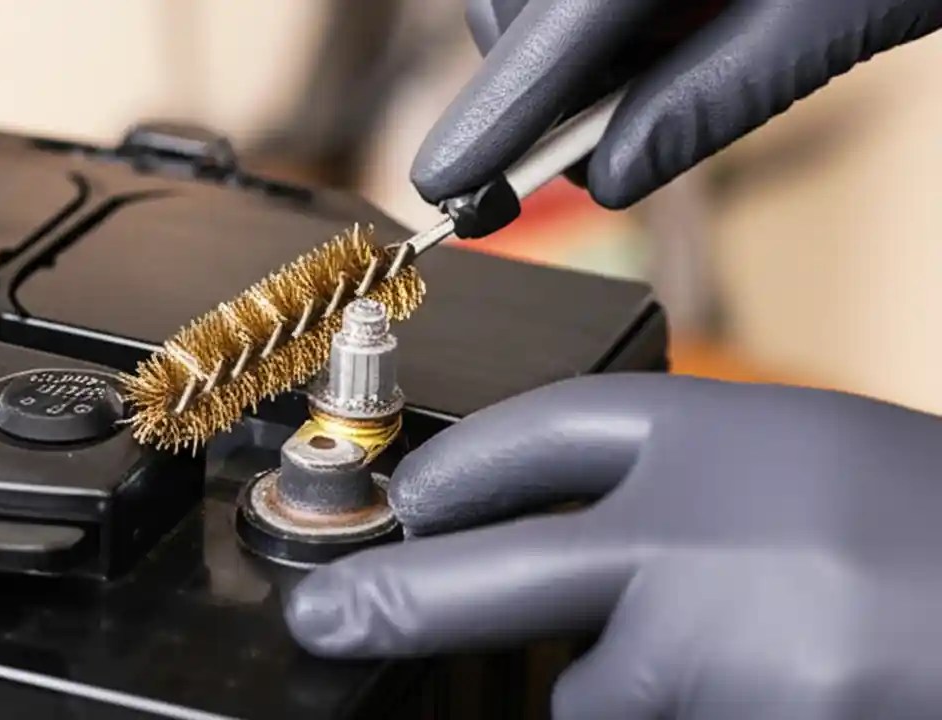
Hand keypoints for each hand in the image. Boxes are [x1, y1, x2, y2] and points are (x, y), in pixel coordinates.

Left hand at [287, 374, 941, 718]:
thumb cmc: (932, 531)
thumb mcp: (805, 458)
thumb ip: (684, 486)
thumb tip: (565, 532)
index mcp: (714, 436)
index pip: (538, 430)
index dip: (458, 468)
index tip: (411, 499)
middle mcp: (690, 538)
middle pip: (490, 571)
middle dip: (393, 600)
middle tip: (328, 621)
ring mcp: (706, 656)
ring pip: (592, 695)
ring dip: (629, 688)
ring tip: (749, 653)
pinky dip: (681, 714)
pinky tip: (769, 683)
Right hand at [413, 0, 941, 208]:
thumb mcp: (832, 14)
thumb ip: (715, 95)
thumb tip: (615, 175)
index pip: (553, 34)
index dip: (495, 118)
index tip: (447, 180)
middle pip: (512, 10)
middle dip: (538, 86)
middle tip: (598, 140)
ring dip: (570, 52)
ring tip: (667, 55)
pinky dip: (593, 18)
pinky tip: (662, 21)